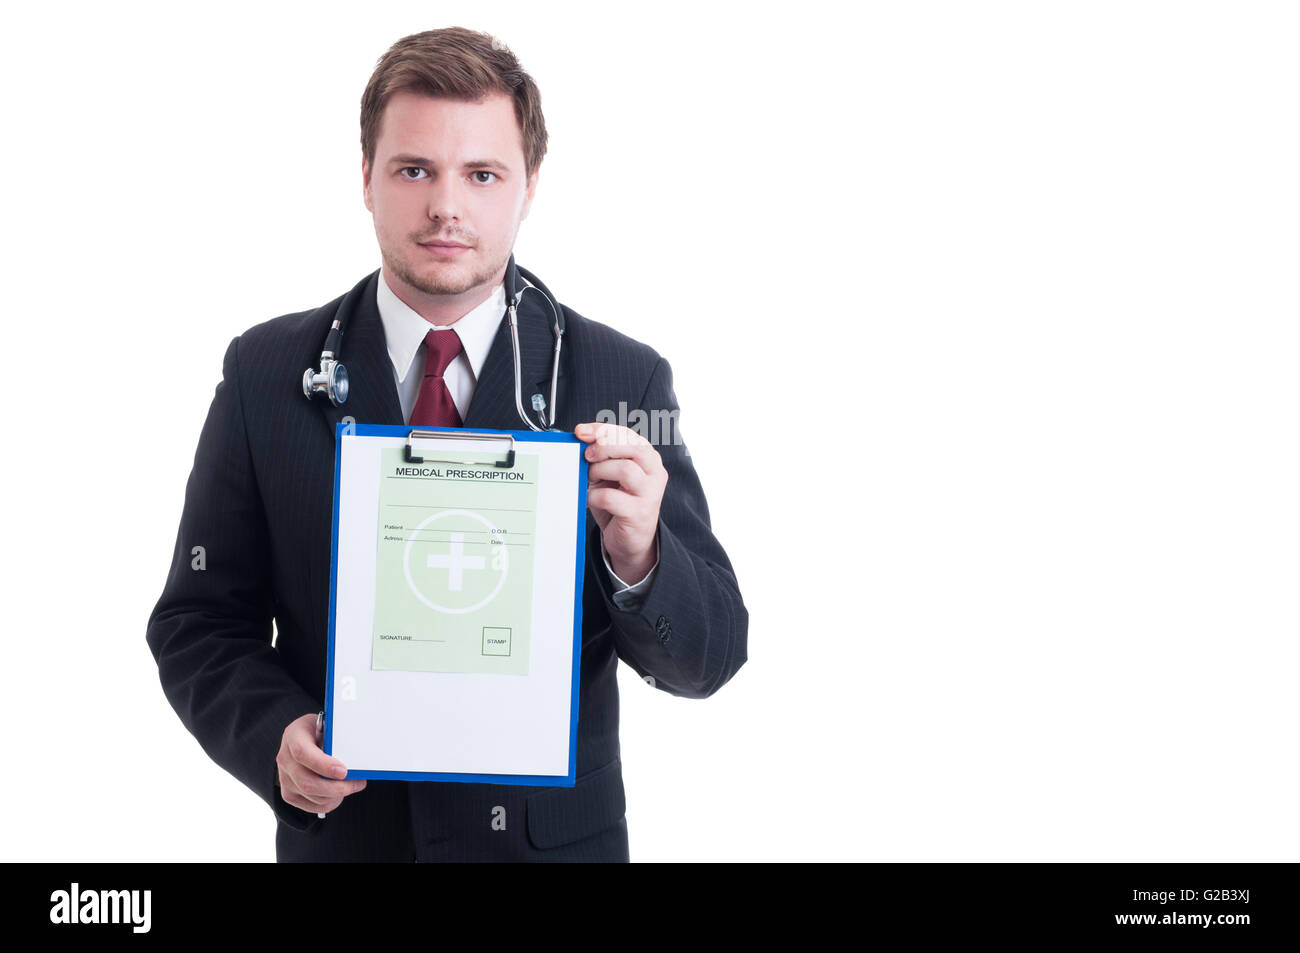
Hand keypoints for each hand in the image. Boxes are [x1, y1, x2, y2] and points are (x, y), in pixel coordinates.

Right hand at [275, 713, 365, 815]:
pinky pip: (311, 805)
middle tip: (357, 784)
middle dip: (336, 787)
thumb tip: (353, 755)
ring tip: (352, 786)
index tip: (343, 771)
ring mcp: (285, 778)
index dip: (323, 765)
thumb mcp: (327, 724)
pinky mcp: (289, 793)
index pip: (302, 753)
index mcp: (293, 736)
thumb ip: (335, 736)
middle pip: (306, 782)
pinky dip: (329, 803)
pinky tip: (339, 794)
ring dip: (335, 795)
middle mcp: (285, 758)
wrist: (305, 737)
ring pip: (310, 795)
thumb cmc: (319, 730)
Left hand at [575, 422, 666, 582]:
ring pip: (625, 470)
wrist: (631, 539)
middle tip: (587, 456)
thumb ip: (601, 457)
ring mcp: (649, 494)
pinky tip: (591, 499)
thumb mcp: (610, 475)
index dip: (603, 430)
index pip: (627, 434)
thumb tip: (581, 439)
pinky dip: (595, 496)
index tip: (581, 432)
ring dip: (600, 472)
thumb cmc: (620, 503)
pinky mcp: (638, 513)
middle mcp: (653, 473)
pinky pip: (611, 497)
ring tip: (592, 480)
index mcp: (648, 458)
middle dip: (604, 447)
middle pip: (633, 447)